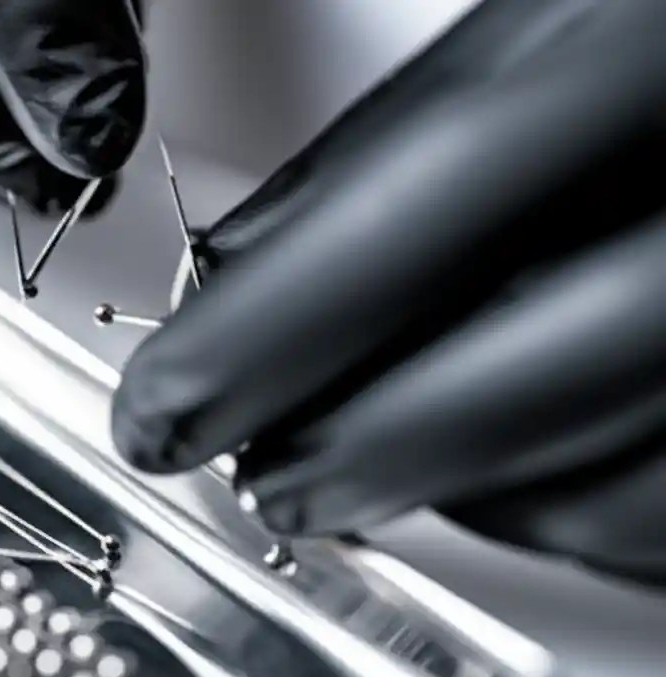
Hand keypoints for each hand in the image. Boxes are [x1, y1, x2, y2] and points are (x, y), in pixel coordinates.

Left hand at [113, 0, 665, 582]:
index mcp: (648, 28)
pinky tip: (491, 482)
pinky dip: (569, 517)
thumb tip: (240, 268)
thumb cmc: (634, 38)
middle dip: (365, 438)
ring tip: (344, 481)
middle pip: (549, 348)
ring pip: (626, 463)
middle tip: (251, 477)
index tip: (168, 404)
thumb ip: (395, 136)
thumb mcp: (534, 24)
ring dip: (458, 489)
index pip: (436, 184)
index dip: (279, 321)